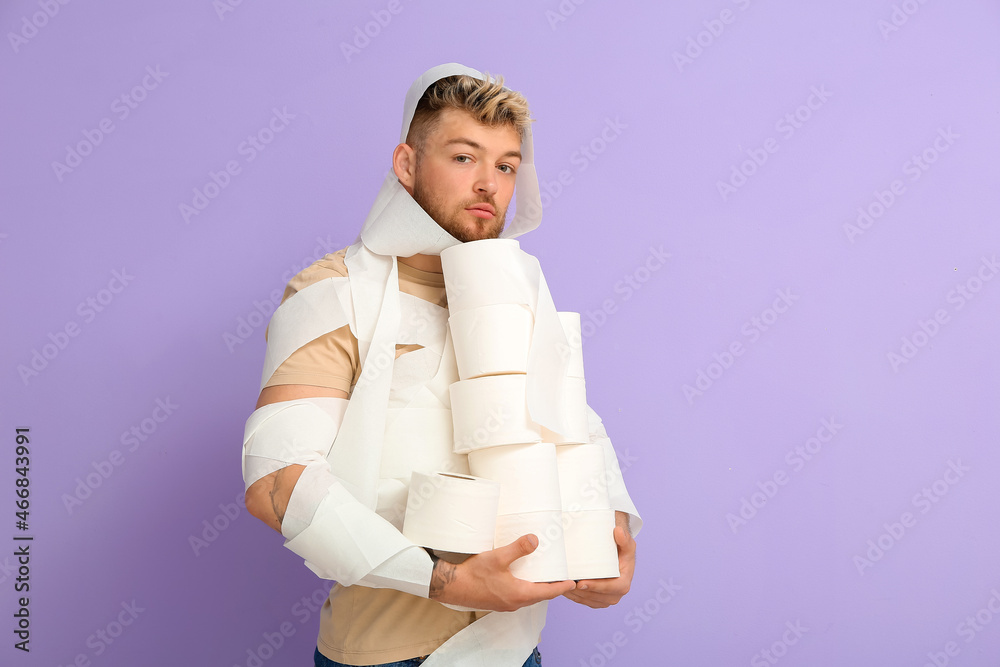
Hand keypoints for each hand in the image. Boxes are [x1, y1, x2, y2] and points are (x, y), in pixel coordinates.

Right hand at [429, 534, 576, 611]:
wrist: (451, 586)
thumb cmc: (473, 574)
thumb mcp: (497, 557)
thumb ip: (518, 548)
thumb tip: (535, 539)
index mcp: (519, 594)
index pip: (548, 592)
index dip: (561, 587)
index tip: (573, 583)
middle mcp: (515, 603)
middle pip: (540, 596)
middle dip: (551, 588)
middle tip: (561, 578)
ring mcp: (505, 604)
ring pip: (528, 597)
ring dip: (538, 589)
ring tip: (544, 577)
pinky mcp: (497, 602)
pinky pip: (518, 597)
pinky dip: (526, 589)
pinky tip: (521, 579)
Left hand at [564, 522, 635, 608]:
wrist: (618, 556)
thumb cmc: (622, 551)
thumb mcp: (627, 544)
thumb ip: (625, 539)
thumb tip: (618, 531)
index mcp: (623, 584)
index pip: (610, 588)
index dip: (595, 587)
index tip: (581, 582)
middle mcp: (615, 595)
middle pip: (595, 597)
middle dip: (580, 591)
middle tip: (566, 583)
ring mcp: (605, 599)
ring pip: (587, 600)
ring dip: (574, 594)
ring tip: (562, 585)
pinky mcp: (596, 600)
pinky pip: (583, 601)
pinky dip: (573, 596)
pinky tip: (564, 588)